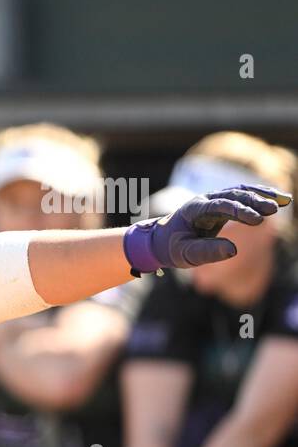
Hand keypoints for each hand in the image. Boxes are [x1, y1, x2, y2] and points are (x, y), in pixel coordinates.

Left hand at [123, 184, 291, 272]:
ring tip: (285, 201)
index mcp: (193, 209)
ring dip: (262, 195)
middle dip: (254, 202)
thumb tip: (233, 250)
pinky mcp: (222, 205)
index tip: (257, 222)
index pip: (219, 206)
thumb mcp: (184, 254)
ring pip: (240, 192)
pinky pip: (244, 197)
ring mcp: (214, 200)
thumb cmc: (171, 248)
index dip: (239, 212)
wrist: (160, 240)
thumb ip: (206, 252)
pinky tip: (280, 200)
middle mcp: (205, 200)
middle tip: (274, 210)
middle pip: (233, 195)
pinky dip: (261, 197)